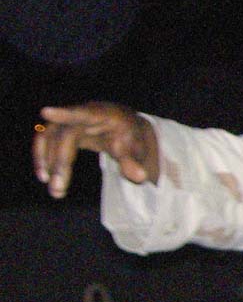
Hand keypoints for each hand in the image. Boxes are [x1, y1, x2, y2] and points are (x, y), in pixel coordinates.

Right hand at [33, 102, 158, 198]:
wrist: (126, 129)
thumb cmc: (133, 139)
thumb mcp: (138, 150)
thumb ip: (134, 162)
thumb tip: (140, 177)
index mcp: (106, 115)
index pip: (85, 113)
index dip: (66, 113)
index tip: (46, 111)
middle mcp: (84, 113)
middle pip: (64, 134)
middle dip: (59, 161)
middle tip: (58, 189)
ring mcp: (71, 119)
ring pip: (49, 136)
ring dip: (46, 160)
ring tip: (53, 188)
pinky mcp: (63, 128)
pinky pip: (47, 140)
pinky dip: (43, 156)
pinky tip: (45, 176)